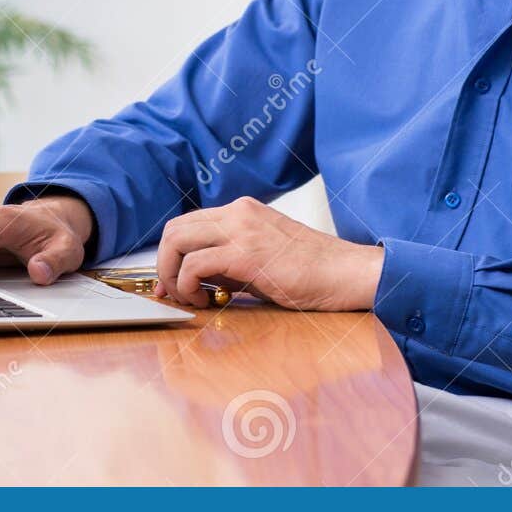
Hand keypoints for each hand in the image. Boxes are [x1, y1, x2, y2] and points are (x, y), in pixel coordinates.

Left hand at [154, 196, 384, 310]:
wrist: (347, 273)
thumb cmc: (312, 271)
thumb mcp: (264, 255)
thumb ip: (231, 260)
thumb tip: (199, 278)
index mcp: (242, 210)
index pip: (188, 223)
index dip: (171, 254)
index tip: (172, 281)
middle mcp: (238, 213)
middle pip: (174, 229)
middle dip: (164, 264)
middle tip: (174, 292)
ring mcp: (241, 231)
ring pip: (176, 242)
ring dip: (172, 275)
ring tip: (191, 299)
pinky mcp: (247, 254)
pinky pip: (195, 265)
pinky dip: (189, 285)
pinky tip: (206, 301)